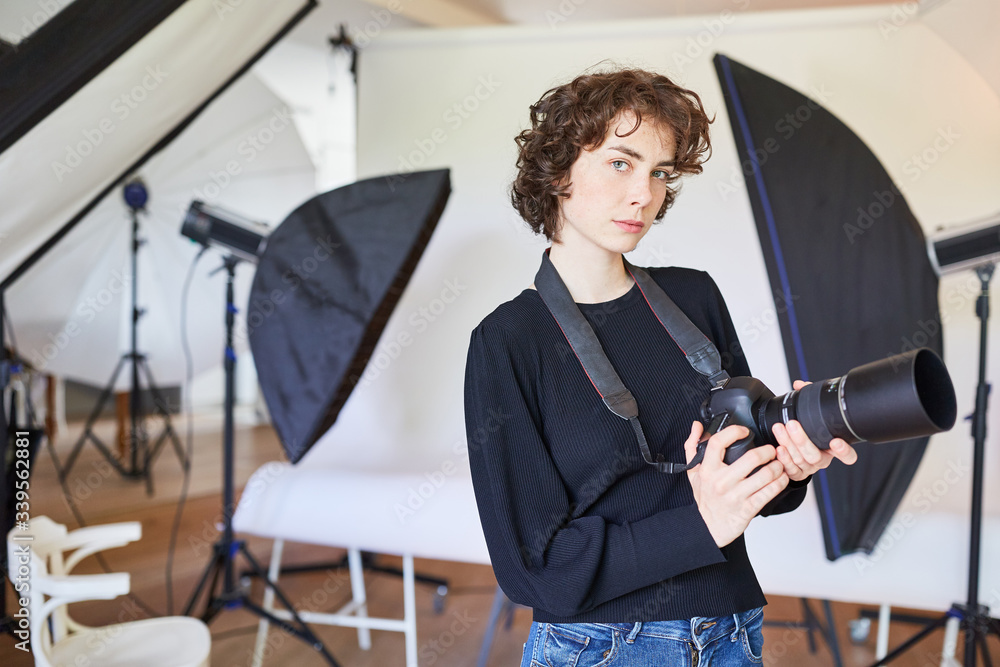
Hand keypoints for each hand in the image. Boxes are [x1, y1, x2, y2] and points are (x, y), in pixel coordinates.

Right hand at [684, 421, 788, 547]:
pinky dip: (780, 482)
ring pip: (765, 475)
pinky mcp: (748, 508)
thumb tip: (697, 426)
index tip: (744, 431)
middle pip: (751, 458)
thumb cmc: (704, 498)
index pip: (718, 442)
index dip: (734, 431)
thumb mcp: (693, 472)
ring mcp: (736, 496)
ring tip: (779, 463)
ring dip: (777, 466)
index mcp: (707, 470)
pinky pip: (770, 492)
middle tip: (772, 450)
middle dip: (768, 451)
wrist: (707, 527)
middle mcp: (721, 481)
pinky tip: (781, 478)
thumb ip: (693, 446)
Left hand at [772, 380, 858, 480]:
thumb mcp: (811, 414)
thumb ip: (808, 398)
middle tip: (792, 424)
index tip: (836, 441)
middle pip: (815, 455)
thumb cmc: (809, 430)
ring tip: (779, 429)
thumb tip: (800, 385)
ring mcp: (810, 468)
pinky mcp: (798, 474)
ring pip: (801, 460)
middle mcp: (823, 459)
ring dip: (788, 444)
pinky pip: (791, 470)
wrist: (797, 450)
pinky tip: (779, 448)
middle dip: (802, 439)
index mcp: (833, 448)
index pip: (847, 455)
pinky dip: (784, 459)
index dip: (843, 451)